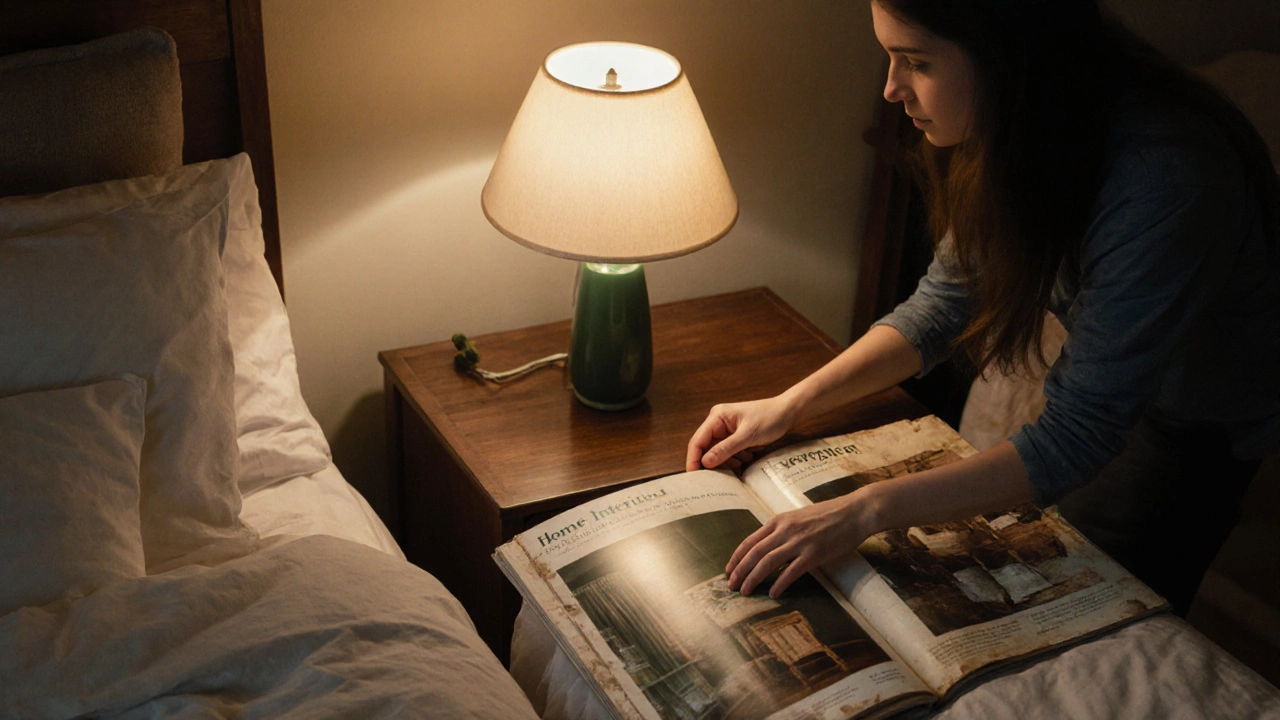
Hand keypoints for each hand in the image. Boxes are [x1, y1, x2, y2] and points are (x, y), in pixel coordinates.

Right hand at [685, 396, 798, 471]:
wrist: (788, 412)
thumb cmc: (770, 418)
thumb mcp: (748, 436)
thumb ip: (726, 449)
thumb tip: (706, 462)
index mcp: (717, 417)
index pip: (697, 440)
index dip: (693, 459)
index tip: (694, 476)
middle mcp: (718, 422)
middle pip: (706, 448)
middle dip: (714, 462)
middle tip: (722, 475)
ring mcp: (727, 429)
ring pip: (718, 452)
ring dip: (728, 460)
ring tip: (743, 461)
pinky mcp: (735, 436)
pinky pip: (729, 452)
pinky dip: (736, 458)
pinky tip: (748, 456)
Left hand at [726, 493, 873, 597]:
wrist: (854, 512)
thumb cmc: (828, 515)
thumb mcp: (797, 517)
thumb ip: (781, 530)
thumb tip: (767, 547)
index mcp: (778, 520)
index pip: (749, 541)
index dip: (736, 558)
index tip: (728, 570)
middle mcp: (785, 530)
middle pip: (754, 553)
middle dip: (739, 571)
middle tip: (730, 586)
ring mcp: (799, 541)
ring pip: (767, 562)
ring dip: (753, 578)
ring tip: (744, 592)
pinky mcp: (814, 553)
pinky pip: (791, 571)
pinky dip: (780, 584)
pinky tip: (773, 593)